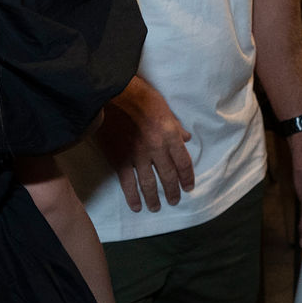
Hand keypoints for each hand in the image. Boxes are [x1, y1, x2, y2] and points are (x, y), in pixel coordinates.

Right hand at [95, 77, 194, 211]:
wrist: (113, 95)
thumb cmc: (141, 97)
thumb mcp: (165, 107)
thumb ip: (176, 126)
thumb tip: (186, 138)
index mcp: (170, 134)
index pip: (183, 162)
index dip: (187, 177)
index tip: (189, 188)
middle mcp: (157, 148)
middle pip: (168, 176)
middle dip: (172, 191)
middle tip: (174, 201)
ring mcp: (138, 156)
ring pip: (149, 184)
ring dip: (154, 198)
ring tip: (156, 207)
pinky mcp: (120, 159)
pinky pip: (128, 183)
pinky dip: (132, 197)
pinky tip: (136, 206)